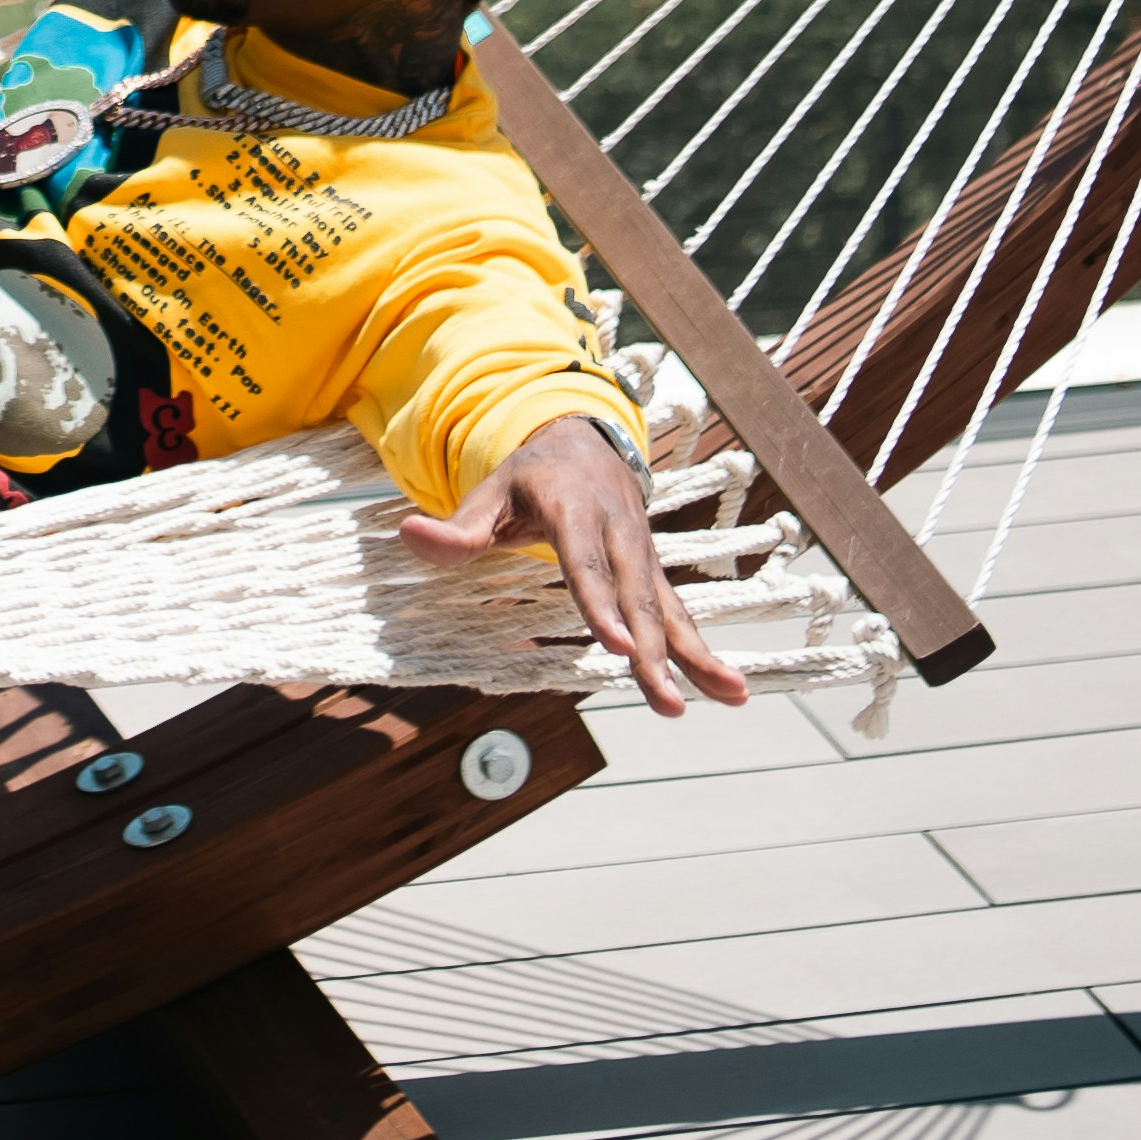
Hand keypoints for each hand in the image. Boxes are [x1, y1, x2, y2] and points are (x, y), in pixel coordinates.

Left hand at [397, 413, 749, 723]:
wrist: (584, 438)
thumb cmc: (530, 476)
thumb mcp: (489, 491)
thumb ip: (456, 526)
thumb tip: (409, 536)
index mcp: (574, 509)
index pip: (586, 565)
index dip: (601, 606)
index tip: (616, 648)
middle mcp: (619, 531)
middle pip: (636, 597)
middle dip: (652, 652)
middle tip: (665, 701)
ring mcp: (643, 553)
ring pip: (669, 609)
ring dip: (696, 656)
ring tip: (731, 698)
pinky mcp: (654, 571)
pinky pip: (680, 614)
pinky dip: (705, 650)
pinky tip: (731, 690)